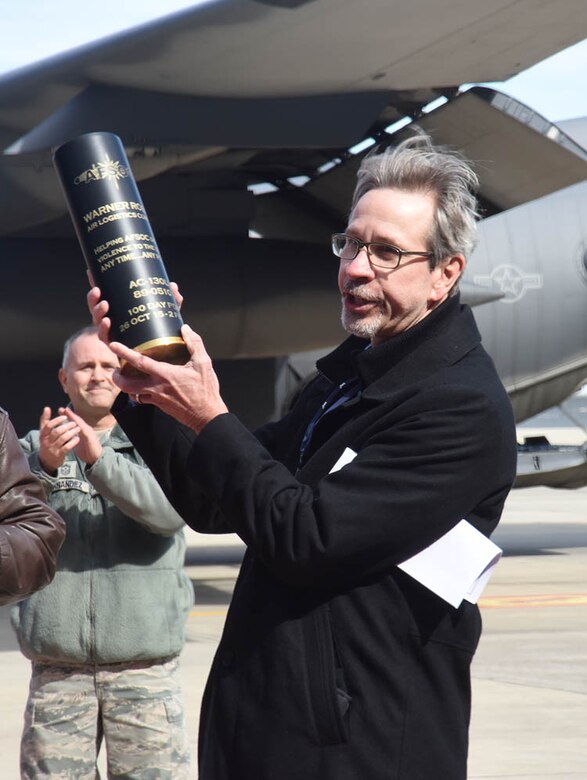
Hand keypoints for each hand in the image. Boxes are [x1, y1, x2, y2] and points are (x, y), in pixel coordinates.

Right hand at [38, 407, 80, 473]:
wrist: (46, 461)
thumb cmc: (47, 442)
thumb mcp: (44, 433)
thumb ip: (45, 421)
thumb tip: (47, 407)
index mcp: (43, 435)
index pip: (48, 426)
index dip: (56, 420)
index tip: (65, 416)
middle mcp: (46, 441)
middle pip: (57, 431)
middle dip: (66, 426)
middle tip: (74, 423)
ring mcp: (52, 449)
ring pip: (63, 439)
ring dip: (71, 432)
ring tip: (78, 429)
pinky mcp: (59, 455)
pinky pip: (67, 447)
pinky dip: (73, 442)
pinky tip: (77, 438)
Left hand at [60, 407, 102, 465]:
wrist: (96, 459)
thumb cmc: (87, 451)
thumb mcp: (77, 443)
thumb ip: (73, 437)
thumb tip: (66, 434)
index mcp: (82, 431)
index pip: (74, 422)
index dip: (68, 416)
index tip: (60, 411)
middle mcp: (86, 430)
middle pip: (77, 420)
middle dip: (69, 414)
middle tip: (62, 408)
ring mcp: (88, 432)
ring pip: (80, 423)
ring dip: (73, 417)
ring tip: (67, 411)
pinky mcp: (90, 437)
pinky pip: (83, 430)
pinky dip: (78, 425)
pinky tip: (74, 422)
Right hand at [87, 283, 182, 345]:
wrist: (159, 353)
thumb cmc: (158, 328)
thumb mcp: (165, 312)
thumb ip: (171, 299)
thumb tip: (173, 285)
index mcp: (117, 307)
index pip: (103, 293)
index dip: (94, 282)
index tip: (91, 271)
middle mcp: (110, 318)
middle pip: (95, 306)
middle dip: (93, 298)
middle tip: (98, 290)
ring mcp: (110, 331)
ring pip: (97, 320)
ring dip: (97, 311)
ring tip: (105, 304)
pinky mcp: (114, 344)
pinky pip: (104, 337)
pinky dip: (103, 330)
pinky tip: (107, 322)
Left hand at [108, 324, 227, 433]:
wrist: (207, 416)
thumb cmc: (206, 390)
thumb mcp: (203, 363)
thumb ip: (194, 344)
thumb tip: (185, 329)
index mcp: (164, 374)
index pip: (139, 361)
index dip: (124, 352)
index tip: (113, 345)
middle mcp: (156, 388)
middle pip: (126, 384)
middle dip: (116, 377)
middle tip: (115, 370)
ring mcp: (157, 399)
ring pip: (132, 394)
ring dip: (126, 387)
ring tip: (127, 378)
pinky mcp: (160, 406)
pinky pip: (144, 400)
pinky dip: (140, 394)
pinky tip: (145, 388)